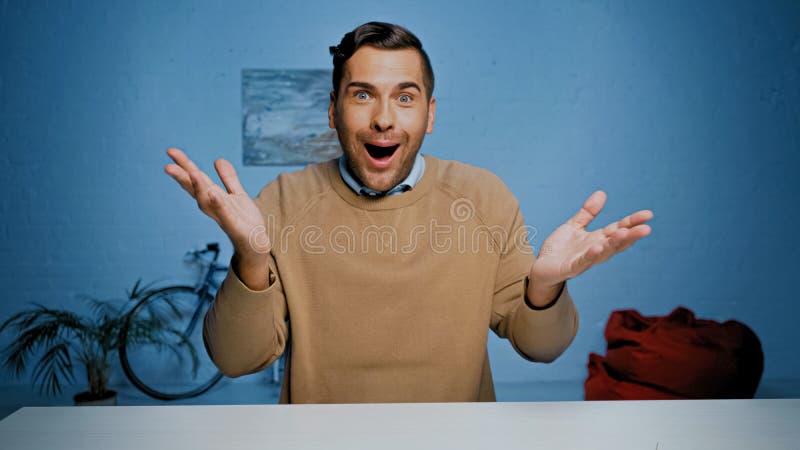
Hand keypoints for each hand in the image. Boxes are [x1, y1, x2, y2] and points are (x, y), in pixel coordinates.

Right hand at [164, 148, 270, 265]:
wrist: (256, 244)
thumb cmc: (244, 221)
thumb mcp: (237, 195)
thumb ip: (228, 179)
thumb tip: (217, 159)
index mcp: (213, 197)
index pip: (196, 179)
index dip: (184, 165)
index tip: (171, 151)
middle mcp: (214, 206)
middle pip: (195, 190)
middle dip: (182, 177)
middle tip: (167, 166)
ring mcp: (223, 216)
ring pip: (207, 201)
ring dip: (199, 188)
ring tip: (193, 173)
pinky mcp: (234, 226)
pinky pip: (225, 214)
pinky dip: (218, 204)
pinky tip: (213, 193)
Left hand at [528, 190, 652, 304]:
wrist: (541, 268)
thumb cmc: (559, 249)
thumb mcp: (573, 226)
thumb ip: (587, 212)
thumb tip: (602, 193)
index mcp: (598, 239)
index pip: (618, 229)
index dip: (632, 222)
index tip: (648, 214)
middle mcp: (595, 250)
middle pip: (616, 242)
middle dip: (631, 235)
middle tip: (647, 228)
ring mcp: (584, 260)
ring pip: (604, 252)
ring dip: (615, 244)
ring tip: (625, 233)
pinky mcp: (571, 268)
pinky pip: (583, 262)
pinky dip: (591, 255)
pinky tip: (598, 247)